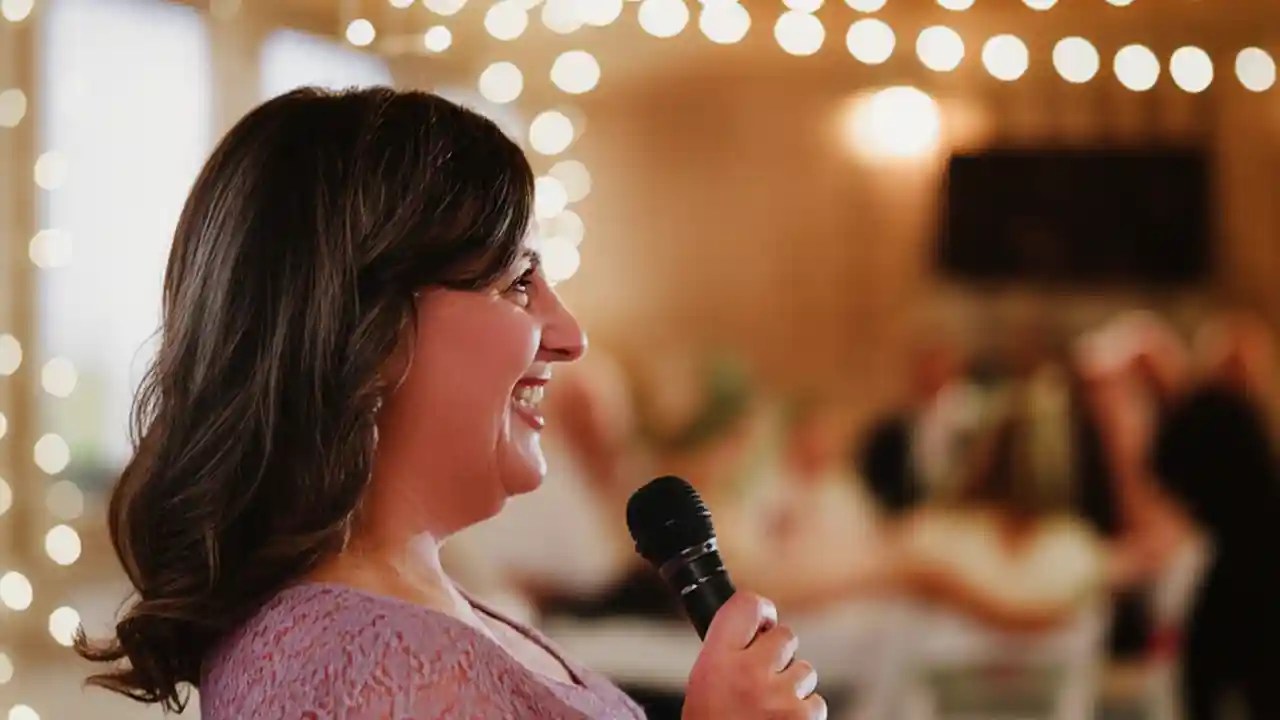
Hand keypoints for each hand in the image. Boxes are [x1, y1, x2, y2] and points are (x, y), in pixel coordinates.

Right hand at [682, 592, 826, 719]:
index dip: (760, 609)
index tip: (762, 619)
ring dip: (792, 688)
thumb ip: (726, 657)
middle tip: (760, 681)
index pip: (746, 605)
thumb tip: (758, 630)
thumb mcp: (702, 688)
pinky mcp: (804, 718)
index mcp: (715, 662)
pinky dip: (804, 715)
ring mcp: (780, 697)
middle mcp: (748, 673)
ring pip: (805, 671)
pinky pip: (816, 702)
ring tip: (767, 713)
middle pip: (785, 636)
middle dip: (778, 655)